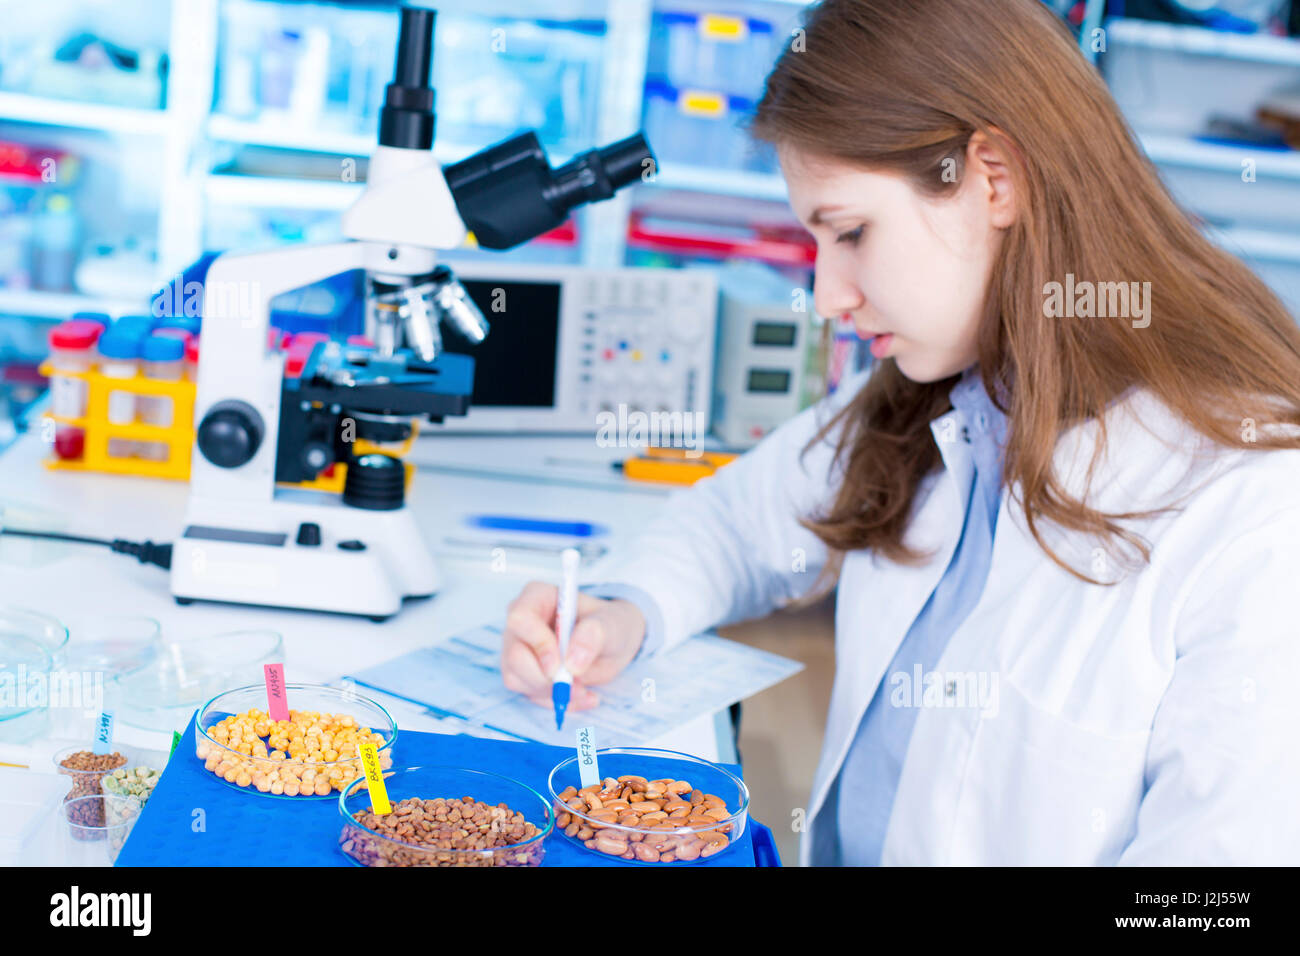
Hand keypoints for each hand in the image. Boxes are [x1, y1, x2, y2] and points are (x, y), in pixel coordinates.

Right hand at [501, 580, 646, 709]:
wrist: (612, 645)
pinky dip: (555, 701)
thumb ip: (593, 635)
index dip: (538, 644)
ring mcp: (518, 649)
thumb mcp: (611, 624)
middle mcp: (521, 623)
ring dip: (552, 693)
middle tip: (577, 686)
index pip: (520, 618)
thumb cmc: (609, 625)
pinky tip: (580, 695)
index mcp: (537, 597)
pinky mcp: (522, 673)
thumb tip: (572, 661)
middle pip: (514, 655)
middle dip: (545, 679)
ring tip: (584, 690)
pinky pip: (529, 694)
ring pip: (516, 679)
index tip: (560, 665)